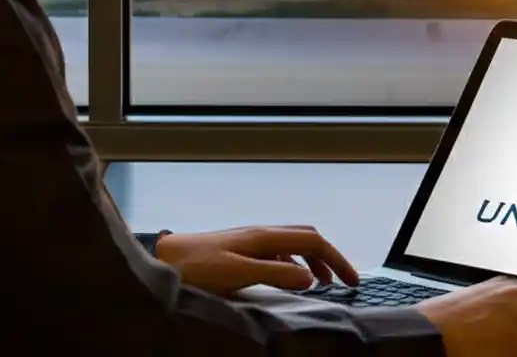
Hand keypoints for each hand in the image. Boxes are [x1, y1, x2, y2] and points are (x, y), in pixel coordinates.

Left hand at [153, 225, 358, 295]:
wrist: (165, 258)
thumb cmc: (196, 267)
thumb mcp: (237, 273)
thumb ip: (274, 273)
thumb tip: (309, 278)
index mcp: (264, 237)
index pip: (313, 242)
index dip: (337, 260)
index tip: (351, 282)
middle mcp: (260, 233)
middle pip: (307, 238)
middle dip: (330, 257)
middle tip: (345, 281)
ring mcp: (250, 240)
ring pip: (293, 244)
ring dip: (313, 261)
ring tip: (322, 282)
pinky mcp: (240, 248)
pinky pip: (278, 251)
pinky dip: (294, 263)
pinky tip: (290, 278)